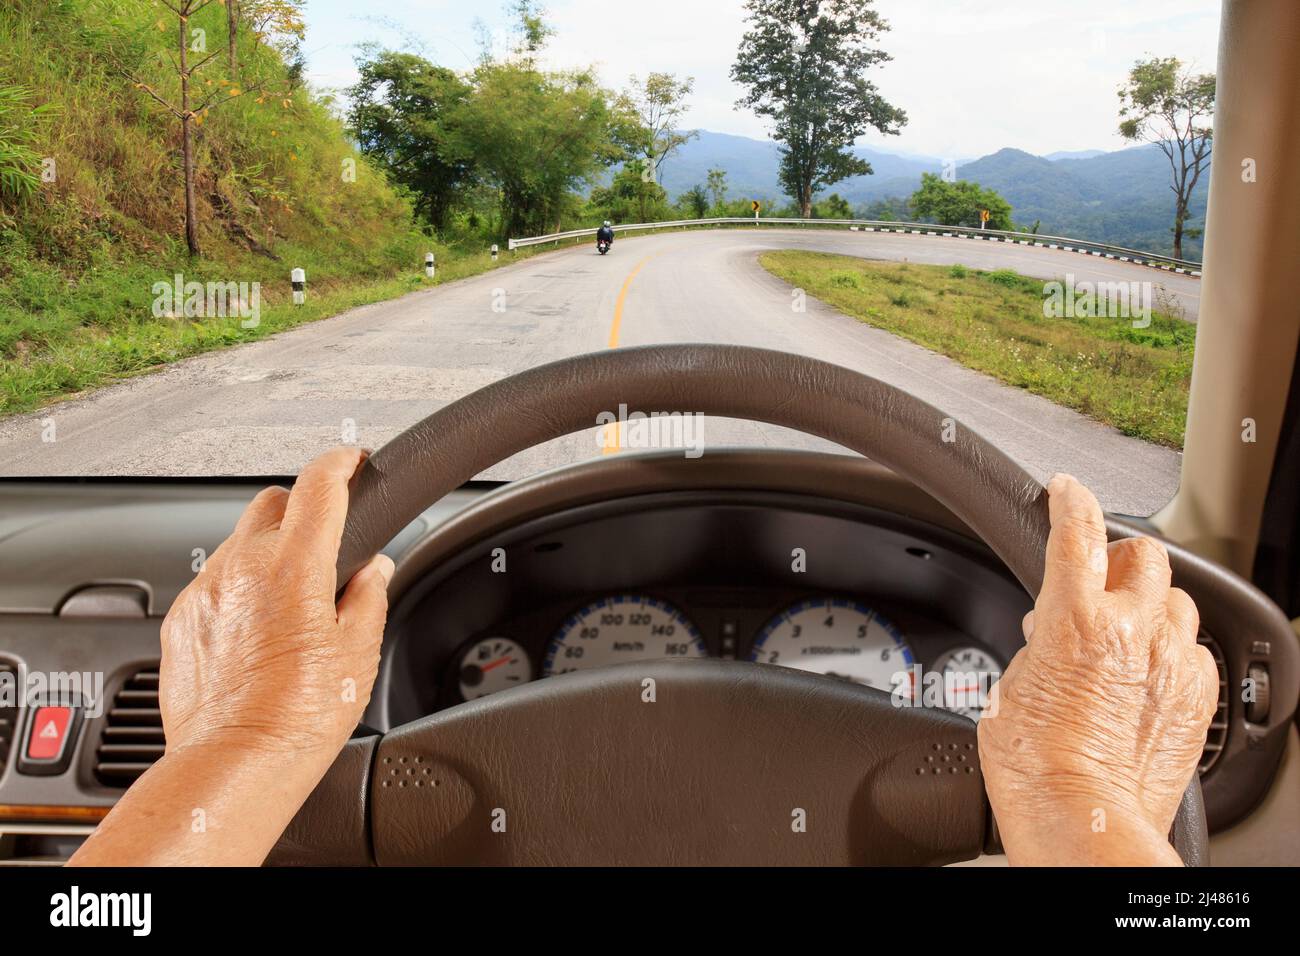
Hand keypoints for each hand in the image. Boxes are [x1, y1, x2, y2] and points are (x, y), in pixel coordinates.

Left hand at [160, 446, 392, 761]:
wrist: (235, 763)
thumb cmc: (298, 716)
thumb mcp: (359, 652)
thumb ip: (368, 596)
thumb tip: (375, 570)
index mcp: (294, 566)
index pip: (318, 485)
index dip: (340, 462)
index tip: (351, 460)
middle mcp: (241, 567)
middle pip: (271, 502)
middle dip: (301, 508)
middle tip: (326, 540)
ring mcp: (205, 592)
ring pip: (238, 543)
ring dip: (267, 553)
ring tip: (292, 600)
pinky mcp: (181, 620)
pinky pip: (212, 584)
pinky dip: (238, 590)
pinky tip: (258, 631)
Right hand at [977, 474, 1219, 865]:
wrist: (1084, 821)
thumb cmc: (1036, 768)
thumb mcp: (1010, 688)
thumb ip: (1038, 645)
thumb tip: (1050, 637)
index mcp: (1075, 620)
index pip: (1077, 530)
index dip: (1070, 499)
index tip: (1066, 489)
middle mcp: (1132, 630)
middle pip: (1143, 553)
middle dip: (1117, 558)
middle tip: (1095, 581)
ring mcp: (1172, 663)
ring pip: (1177, 599)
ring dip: (1148, 604)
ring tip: (1122, 633)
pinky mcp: (1196, 697)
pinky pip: (1193, 650)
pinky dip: (1171, 651)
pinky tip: (1145, 675)